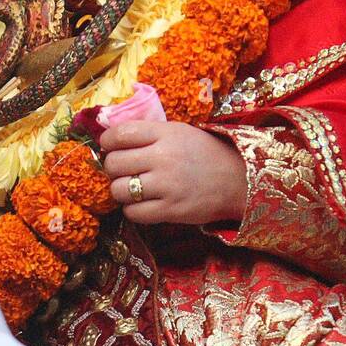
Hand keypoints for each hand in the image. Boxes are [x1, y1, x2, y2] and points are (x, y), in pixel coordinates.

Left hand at [101, 120, 246, 225]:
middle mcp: (163, 158)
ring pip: (119, 190)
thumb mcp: (178, 132)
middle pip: (114, 163)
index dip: (107, 141)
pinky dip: (132, 209)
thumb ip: (149, 133)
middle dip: (112, 167)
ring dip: (120, 190)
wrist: (237, 180)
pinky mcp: (170, 210)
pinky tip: (143, 203)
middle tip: (122, 169)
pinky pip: (133, 212)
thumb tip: (112, 137)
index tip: (109, 146)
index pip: (121, 134)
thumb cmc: (204, 153)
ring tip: (132, 187)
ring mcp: (166, 186)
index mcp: (165, 134)